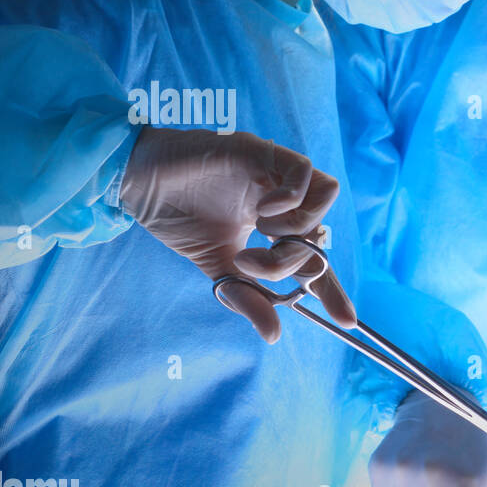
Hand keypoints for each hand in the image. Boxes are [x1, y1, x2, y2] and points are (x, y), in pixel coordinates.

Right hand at [120, 127, 354, 341]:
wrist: (139, 181)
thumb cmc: (177, 215)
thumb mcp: (217, 266)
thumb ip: (247, 296)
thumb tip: (273, 336)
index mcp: (275, 226)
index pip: (313, 259)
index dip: (331, 289)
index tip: (347, 321)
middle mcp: (283, 199)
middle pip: (320, 232)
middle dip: (294, 260)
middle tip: (253, 265)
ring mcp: (276, 173)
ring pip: (325, 197)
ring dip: (302, 225)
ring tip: (263, 234)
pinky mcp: (263, 151)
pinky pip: (303, 171)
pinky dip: (292, 198)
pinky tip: (262, 212)